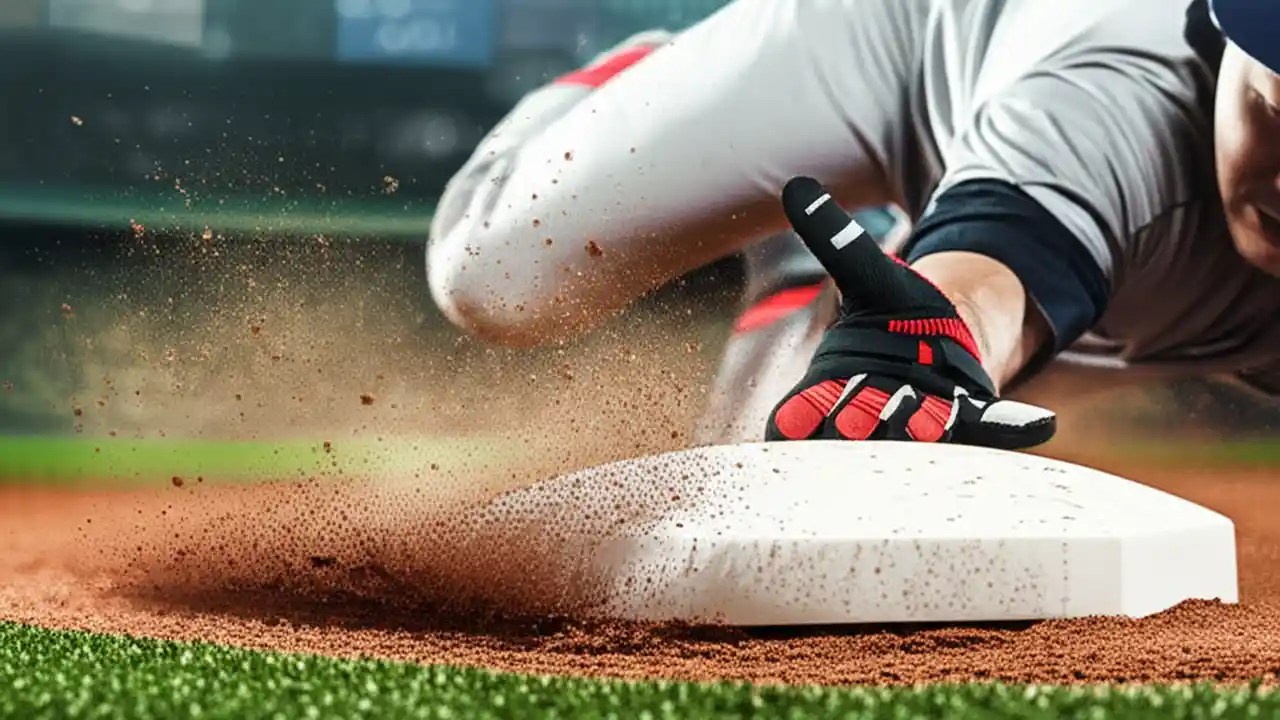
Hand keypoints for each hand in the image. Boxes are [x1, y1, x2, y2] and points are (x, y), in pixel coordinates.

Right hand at [764, 177, 1055, 448]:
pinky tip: (1040, 423)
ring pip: (914, 432)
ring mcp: (920, 419)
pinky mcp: (966, 418)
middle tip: (858, 423)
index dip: (800, 415)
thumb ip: (834, 239)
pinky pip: (985, 427)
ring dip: (920, 428)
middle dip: (859, 421)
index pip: (804, 412)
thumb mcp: (866, 273)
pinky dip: (1010, 427)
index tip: (790, 424)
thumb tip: (799, 187)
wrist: (935, 338)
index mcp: (834, 385)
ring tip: (928, 425)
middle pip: (857, 427)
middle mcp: (872, 412)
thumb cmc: (890, 311)